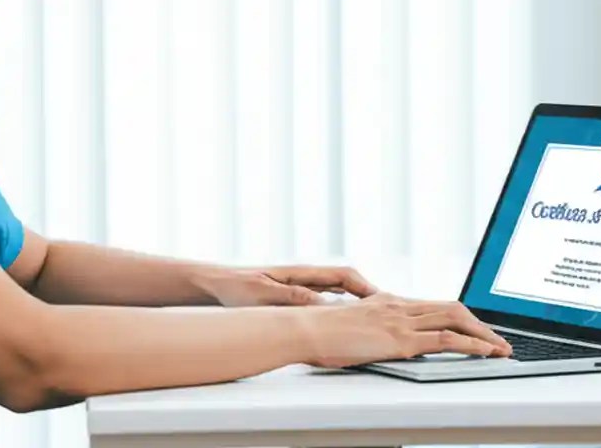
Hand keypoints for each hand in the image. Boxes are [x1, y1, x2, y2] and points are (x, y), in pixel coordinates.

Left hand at [202, 265, 379, 307]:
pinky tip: (340, 327)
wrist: (214, 285)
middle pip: (346, 284)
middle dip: (367, 297)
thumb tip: (325, 305)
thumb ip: (294, 297)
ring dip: (354, 305)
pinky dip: (336, 312)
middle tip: (386, 314)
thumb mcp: (266, 293)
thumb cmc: (237, 288)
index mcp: (302, 273)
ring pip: (336, 295)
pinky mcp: (291, 299)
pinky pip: (322, 304)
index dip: (366, 288)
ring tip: (371, 323)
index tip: (383, 301)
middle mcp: (304, 278)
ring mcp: (298, 288)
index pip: (344, 275)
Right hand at [300, 292, 513, 367]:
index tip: (475, 328)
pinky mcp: (400, 339)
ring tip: (501, 348)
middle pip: (451, 308)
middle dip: (479, 324)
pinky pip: (446, 339)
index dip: (459, 317)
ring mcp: (401, 321)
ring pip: (456, 319)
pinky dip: (472, 345)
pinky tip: (485, 353)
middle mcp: (398, 306)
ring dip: (484, 335)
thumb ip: (366, 327)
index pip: (432, 305)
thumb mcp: (348, 325)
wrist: (305, 328)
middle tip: (497, 339)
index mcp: (387, 302)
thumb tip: (371, 339)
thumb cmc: (317, 331)